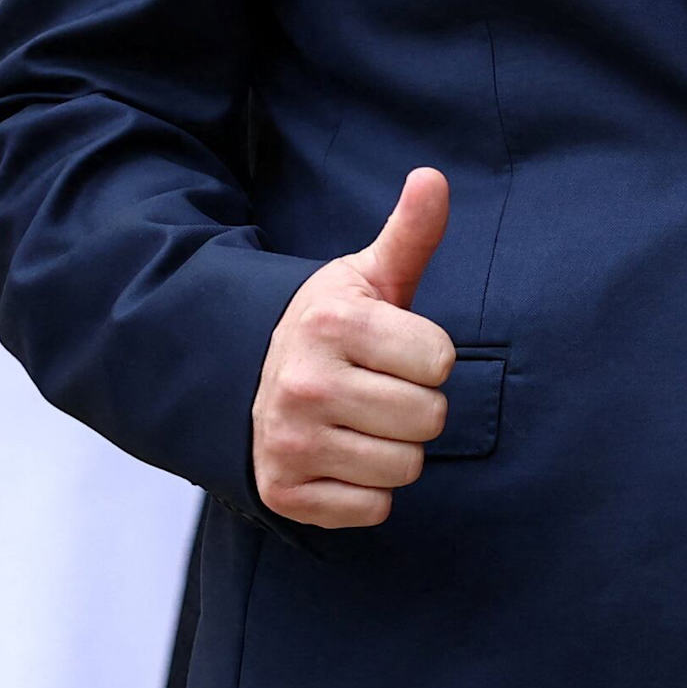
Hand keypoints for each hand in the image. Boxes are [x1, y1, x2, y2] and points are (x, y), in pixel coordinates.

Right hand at [253, 171, 455, 527]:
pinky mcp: (286, 493)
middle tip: (377, 388)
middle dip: (415, 405)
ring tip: (360, 421)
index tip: (394, 349)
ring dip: (395, 450)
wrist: (246, 380)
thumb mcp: (367, 277)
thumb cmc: (332, 327)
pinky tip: (341, 456)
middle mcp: (305, 384)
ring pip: (405, 467)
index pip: (440, 362)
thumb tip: (432, 177)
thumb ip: (410, 234)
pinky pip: (374, 509)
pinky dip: (367, 491)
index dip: (427, 356)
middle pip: (429, 419)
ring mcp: (291, 442)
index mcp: (333, 324)